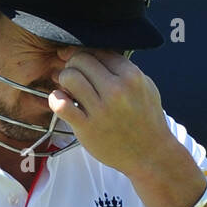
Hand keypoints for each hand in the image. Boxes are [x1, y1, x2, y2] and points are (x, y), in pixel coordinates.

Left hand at [47, 48, 175, 176]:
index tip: (84, 65)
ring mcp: (101, 109)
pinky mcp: (87, 128)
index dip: (88, 56)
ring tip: (70, 90)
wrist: (150, 155)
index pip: (99, 51)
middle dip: (74, 65)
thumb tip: (98, 53)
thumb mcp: (145, 87)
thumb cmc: (147, 121)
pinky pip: (60, 104)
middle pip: (81, 60)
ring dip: (64, 80)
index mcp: (131, 76)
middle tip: (76, 77)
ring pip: (69, 76)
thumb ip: (124, 69)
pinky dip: (56, 99)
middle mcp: (116, 90)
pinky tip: (61, 102)